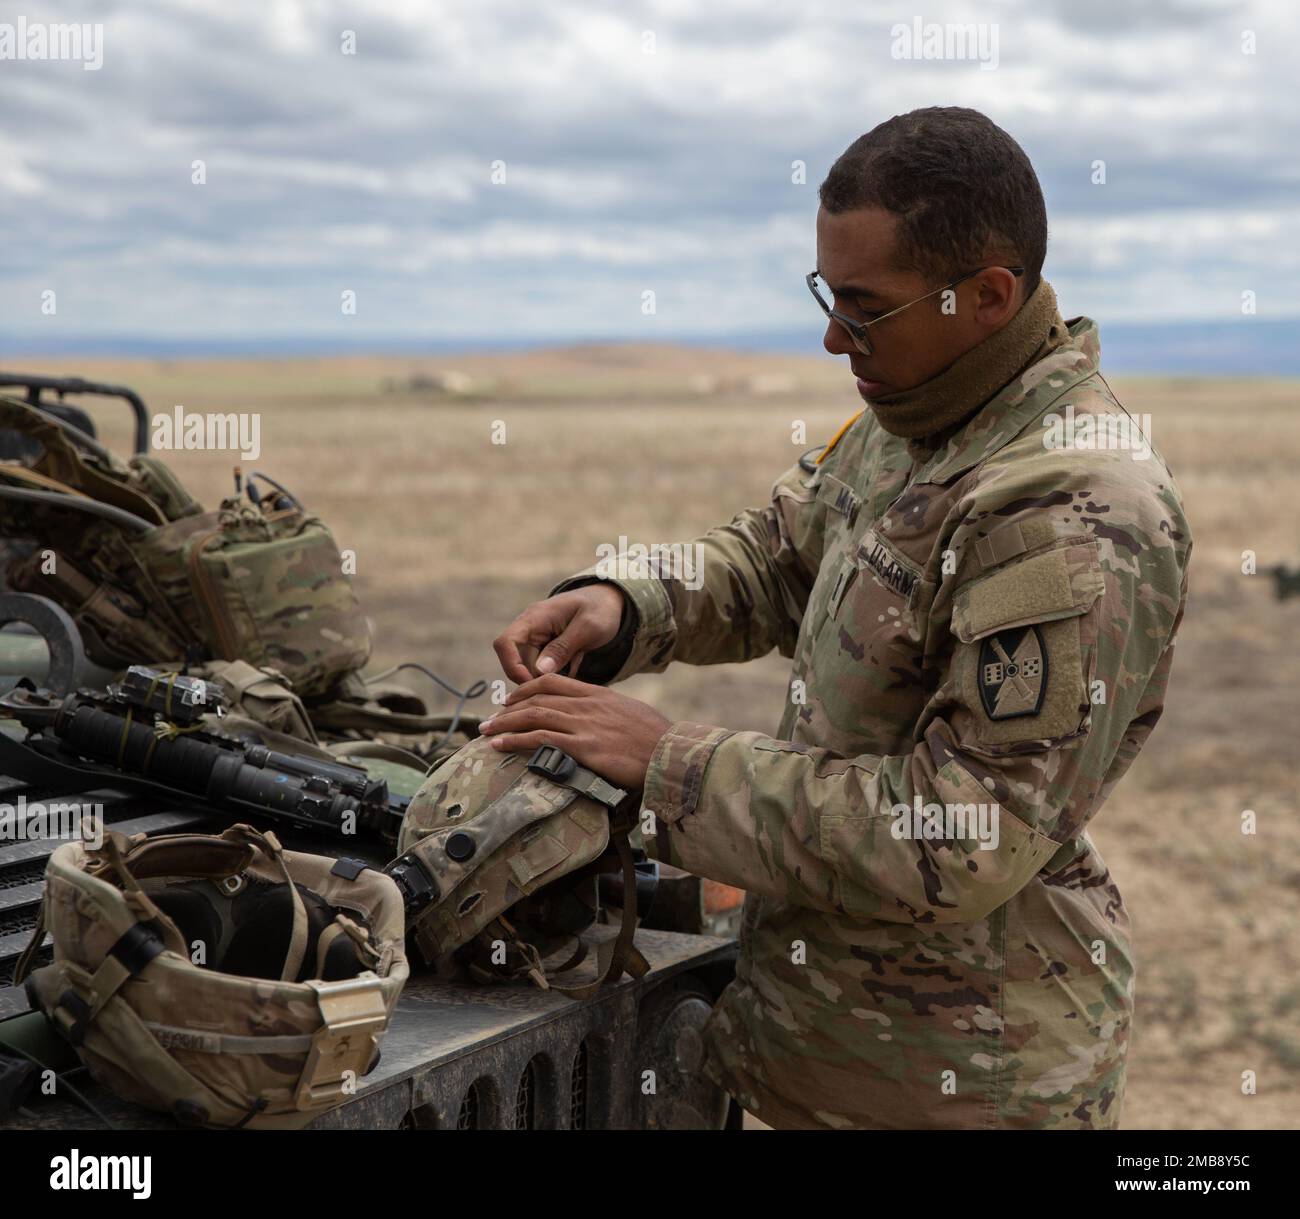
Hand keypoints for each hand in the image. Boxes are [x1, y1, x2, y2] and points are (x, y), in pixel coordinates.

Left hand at [478, 673, 670, 790]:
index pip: (552, 682)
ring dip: (504, 724)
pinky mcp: (582, 747)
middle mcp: (585, 705)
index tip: (510, 700)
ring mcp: (583, 725)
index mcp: (596, 694)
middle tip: (489, 719)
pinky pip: (540, 739)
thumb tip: (595, 721)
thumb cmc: (654, 739)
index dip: (525, 689)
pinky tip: (500, 746)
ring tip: (485, 732)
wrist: (670, 752)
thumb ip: (605, 713)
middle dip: (507, 708)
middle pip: (536, 698)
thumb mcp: (628, 714)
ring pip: (533, 715)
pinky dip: (515, 741)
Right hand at [492, 584, 625, 682]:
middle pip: (517, 662)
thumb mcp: (588, 627)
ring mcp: (537, 640)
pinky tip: (574, 669)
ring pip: (530, 669)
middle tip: (564, 683)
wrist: (610, 603)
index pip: (505, 643)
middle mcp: (530, 629)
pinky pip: (542, 670)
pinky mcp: (546, 650)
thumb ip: (563, 647)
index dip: (512, 666)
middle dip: (536, 677)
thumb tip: (540, 670)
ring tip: (573, 672)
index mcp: (535, 618)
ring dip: (548, 678)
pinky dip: (556, 675)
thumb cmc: (600, 609)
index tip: (532, 684)